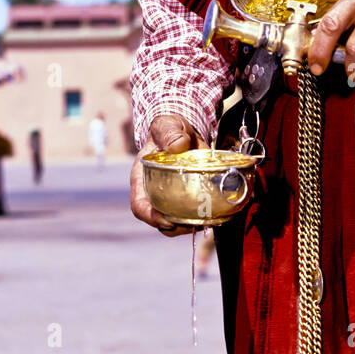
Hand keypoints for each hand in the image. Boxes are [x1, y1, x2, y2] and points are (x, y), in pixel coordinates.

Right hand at [130, 113, 205, 236]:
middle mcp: (153, 192)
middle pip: (159, 220)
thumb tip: (178, 145)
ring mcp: (169, 197)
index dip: (150, 217)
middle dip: (175, 228)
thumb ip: (170, 131)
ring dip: (190, 226)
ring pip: (175, 221)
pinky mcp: (186, 198)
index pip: (139, 206)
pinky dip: (202, 217)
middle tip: (194, 224)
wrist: (182, 131)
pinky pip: (190, 213)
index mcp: (142, 178)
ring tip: (207, 222)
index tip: (167, 221)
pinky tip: (215, 214)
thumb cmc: (169, 128)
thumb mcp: (167, 125)